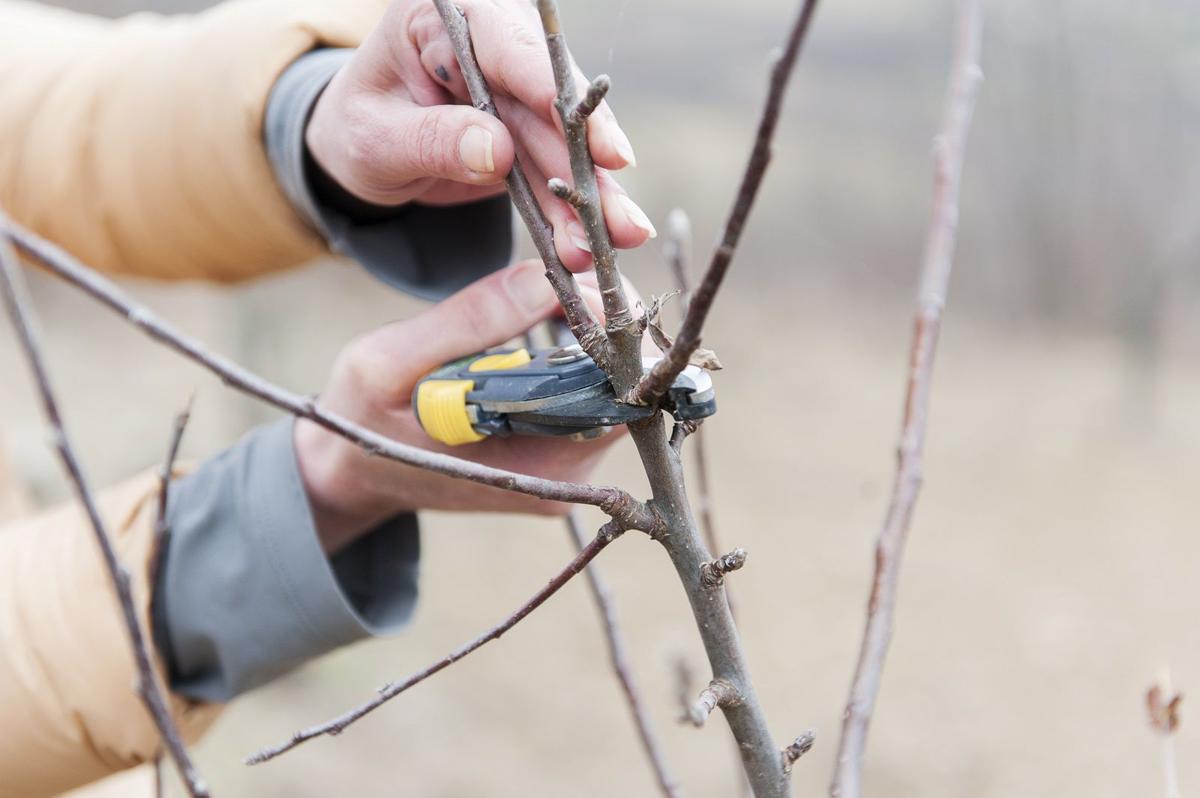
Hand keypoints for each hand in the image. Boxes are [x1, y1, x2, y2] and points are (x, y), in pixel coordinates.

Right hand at [295, 259, 631, 553]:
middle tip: (573, 262)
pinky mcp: (556, 445)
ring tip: (557, 282)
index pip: (615, 392)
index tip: (583, 273)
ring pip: (607, 381)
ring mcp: (564, 461)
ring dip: (588, 326)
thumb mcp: (387, 364)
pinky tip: (547, 308)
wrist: (351, 471)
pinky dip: (572, 342)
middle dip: (602, 318)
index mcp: (535, 467)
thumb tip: (543, 277)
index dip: (611, 327)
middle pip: (621, 384)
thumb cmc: (360, 420)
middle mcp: (564, 473)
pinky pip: (585, 384)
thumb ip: (467, 322)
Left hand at [305, 0, 656, 270]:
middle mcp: (492, 44)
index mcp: (444, 18)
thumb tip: (496, 152)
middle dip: (585, 168)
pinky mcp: (528, 130)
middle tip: (616, 221)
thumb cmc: (357, 127)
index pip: (511, 50)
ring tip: (617, 241)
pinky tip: (599, 239)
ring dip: (591, 198)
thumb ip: (432, 139)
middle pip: (552, 105)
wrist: (361, 148)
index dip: (559, 99)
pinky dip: (575, 208)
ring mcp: (515, 88)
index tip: (599, 145)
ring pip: (565, 144)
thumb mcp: (373, 136)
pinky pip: (558, 169)